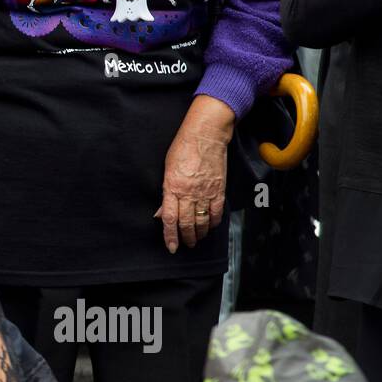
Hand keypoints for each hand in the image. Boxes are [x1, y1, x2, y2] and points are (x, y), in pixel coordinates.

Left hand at [158, 95, 232, 252]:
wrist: (206, 135)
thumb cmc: (183, 148)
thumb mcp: (167, 169)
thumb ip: (166, 194)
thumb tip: (162, 213)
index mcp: (172, 187)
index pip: (170, 219)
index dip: (170, 236)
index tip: (171, 247)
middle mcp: (189, 193)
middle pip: (186, 223)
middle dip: (186, 238)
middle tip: (186, 245)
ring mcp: (205, 192)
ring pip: (202, 221)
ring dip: (199, 233)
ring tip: (197, 239)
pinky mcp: (219, 189)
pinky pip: (216, 212)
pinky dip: (213, 223)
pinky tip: (210, 227)